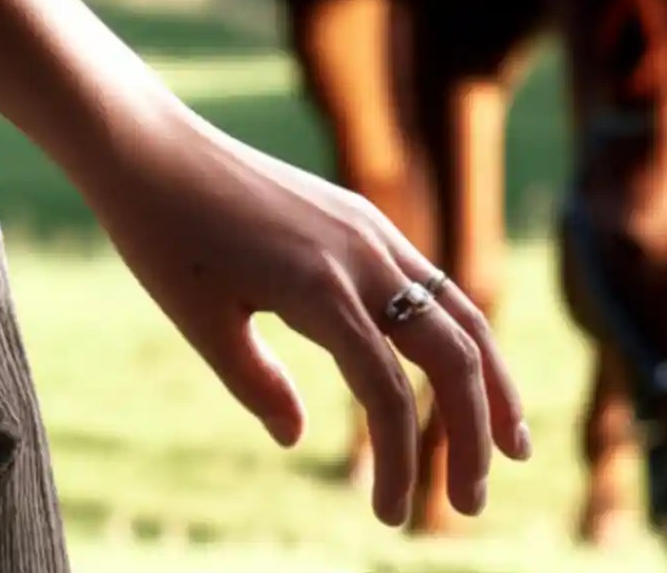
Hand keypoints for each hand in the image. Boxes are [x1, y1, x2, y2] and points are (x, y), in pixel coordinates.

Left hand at [78, 92, 531, 526]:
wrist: (154, 147)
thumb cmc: (165, 236)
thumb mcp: (201, 322)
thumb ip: (258, 382)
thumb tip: (294, 437)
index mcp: (319, 289)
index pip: (385, 392)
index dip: (399, 461)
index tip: (390, 517)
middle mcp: (362, 256)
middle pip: (451, 352)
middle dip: (474, 431)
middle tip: (472, 501)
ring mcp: (371, 232)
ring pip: (460, 312)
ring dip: (492, 380)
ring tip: (512, 440)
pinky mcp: (365, 221)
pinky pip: (434, 283)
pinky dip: (461, 334)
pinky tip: (464, 366)